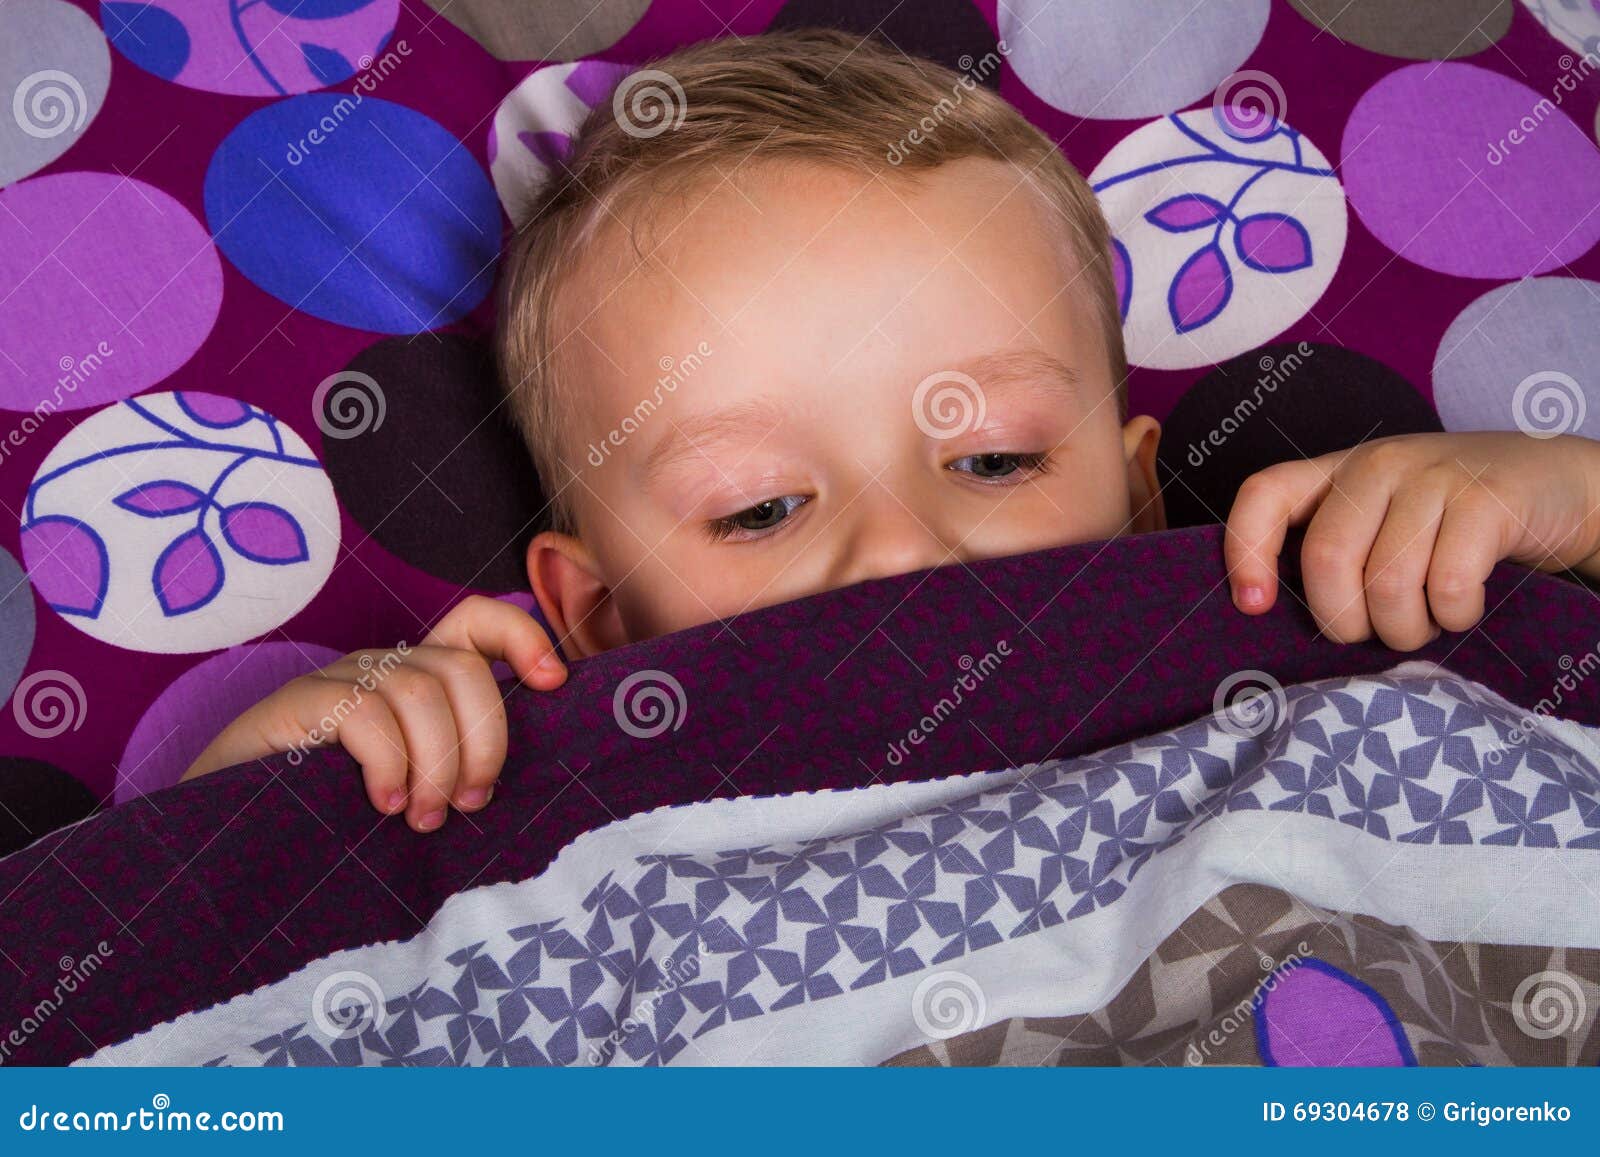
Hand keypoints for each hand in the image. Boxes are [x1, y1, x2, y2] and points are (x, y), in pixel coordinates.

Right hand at [181, 596, 566, 830]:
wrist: (224, 834)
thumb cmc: (332, 817)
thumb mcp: (412, 790)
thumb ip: (455, 773)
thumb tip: (507, 787)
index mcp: (417, 679)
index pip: (476, 622)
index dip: (521, 639)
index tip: (553, 684)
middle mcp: (381, 667)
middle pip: (463, 670)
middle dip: (483, 741)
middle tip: (469, 803)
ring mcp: (338, 680)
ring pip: (420, 693)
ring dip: (435, 764)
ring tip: (422, 818)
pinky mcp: (295, 703)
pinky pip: (365, 715)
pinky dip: (387, 764)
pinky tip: (381, 803)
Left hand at [1223, 432, 1599, 649]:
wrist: (1553, 484)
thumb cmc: (1449, 519)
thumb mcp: (1381, 519)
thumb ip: (1334, 549)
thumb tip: (1271, 613)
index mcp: (1336, 471)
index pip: (1264, 494)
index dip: (1245, 551)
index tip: (1254, 605)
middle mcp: (1377, 464)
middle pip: (1327, 560)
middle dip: (1344, 621)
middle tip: (1372, 633)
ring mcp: (1432, 477)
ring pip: (1388, 582)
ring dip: (1405, 629)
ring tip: (1423, 623)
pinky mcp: (1486, 501)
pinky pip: (1448, 586)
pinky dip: (1453, 617)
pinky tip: (1462, 609)